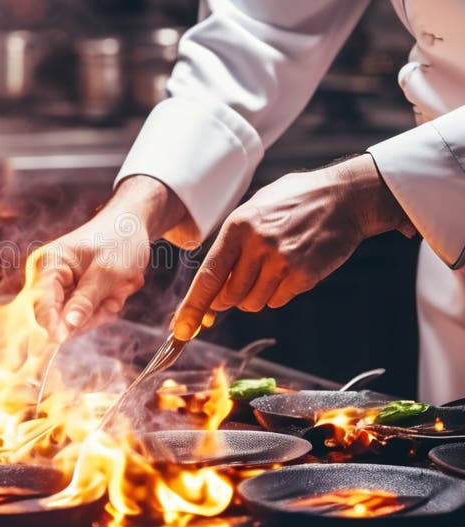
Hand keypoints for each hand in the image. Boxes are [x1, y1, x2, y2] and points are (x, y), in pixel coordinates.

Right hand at [31, 175, 184, 340]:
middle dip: (89, 315)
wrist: (133, 225)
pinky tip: (118, 291)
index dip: (51, 323)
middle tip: (113, 301)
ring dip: (101, 311)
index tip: (61, 340)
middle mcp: (51, 277)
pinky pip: (86, 315)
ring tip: (119, 290)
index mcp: (50, 264)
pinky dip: (105, 308)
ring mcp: (64, 287)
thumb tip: (66, 329)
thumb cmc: (120, 239)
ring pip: (76, 319)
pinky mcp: (77, 294)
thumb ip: (86, 300)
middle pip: (59, 316)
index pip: (41, 302)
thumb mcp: (107, 272)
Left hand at [171, 154, 413, 340]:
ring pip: (253, 302)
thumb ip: (231, 247)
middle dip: (229, 298)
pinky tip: (290, 269)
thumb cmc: (293, 203)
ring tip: (271, 268)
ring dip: (255, 295)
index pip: (207, 277)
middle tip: (241, 282)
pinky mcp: (304, 275)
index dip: (192, 307)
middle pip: (229, 296)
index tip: (180, 329)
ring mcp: (282, 261)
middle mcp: (257, 245)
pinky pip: (278, 300)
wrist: (345, 197)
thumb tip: (212, 290)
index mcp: (237, 226)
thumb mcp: (253, 211)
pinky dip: (278, 293)